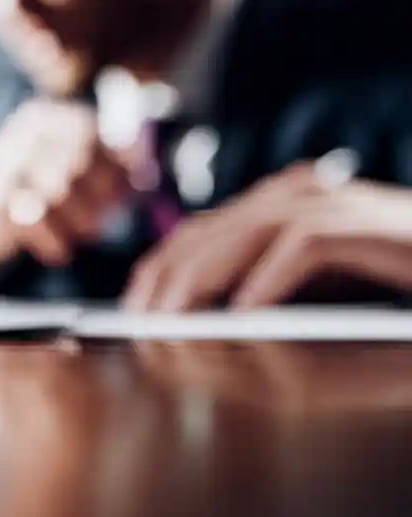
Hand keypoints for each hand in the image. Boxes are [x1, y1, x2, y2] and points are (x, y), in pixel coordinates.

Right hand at [0, 99, 135, 267]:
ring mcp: (3, 165)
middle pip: (79, 159)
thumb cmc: (37, 196)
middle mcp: (22, 134)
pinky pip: (36, 221)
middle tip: (101, 221)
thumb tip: (148, 170)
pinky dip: (55, 243)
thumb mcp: (74, 173)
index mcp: (46, 118)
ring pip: (59, 190)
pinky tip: (57, 251)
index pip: (94, 133)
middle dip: (100, 196)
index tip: (131, 190)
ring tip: (80, 235)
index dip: (120, 164)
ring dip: (80, 222)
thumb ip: (111, 165)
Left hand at [124, 163, 411, 310]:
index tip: (131, 307)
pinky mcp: (374, 226)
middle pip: (212, 227)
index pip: (201, 229)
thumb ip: (269, 294)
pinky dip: (269, 278)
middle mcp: (307, 196)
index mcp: (286, 206)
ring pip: (248, 232)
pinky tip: (244, 314)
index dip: (159, 265)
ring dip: (203, 277)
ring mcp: (342, 205)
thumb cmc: (399, 295)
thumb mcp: (321, 295)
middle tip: (139, 320)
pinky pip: (305, 245)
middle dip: (168, 275)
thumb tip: (207, 320)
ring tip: (172, 320)